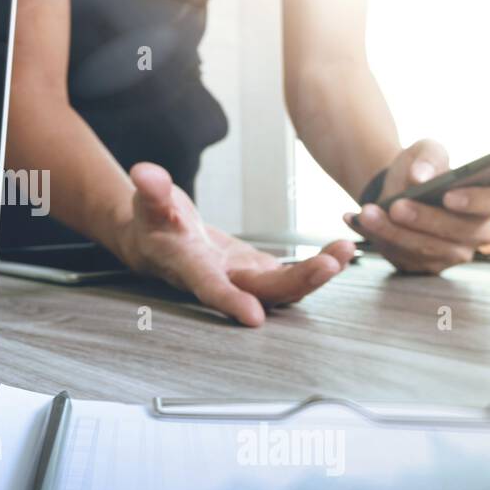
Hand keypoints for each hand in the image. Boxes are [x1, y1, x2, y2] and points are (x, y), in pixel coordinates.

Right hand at [113, 163, 355, 325]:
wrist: (159, 242)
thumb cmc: (152, 223)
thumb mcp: (149, 203)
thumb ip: (151, 191)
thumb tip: (144, 173)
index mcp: (191, 267)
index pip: (210, 287)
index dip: (230, 301)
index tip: (253, 317)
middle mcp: (222, 280)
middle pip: (262, 292)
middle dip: (297, 282)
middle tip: (329, 265)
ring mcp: (244, 279)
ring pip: (284, 288)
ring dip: (317, 275)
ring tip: (344, 251)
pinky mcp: (260, 272)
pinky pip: (294, 276)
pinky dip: (319, 266)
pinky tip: (342, 250)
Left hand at [344, 138, 489, 273]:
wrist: (396, 188)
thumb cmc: (421, 168)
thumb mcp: (425, 152)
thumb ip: (428, 159)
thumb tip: (422, 177)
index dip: (477, 201)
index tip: (448, 196)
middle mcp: (479, 230)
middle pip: (459, 232)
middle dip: (424, 219)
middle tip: (396, 206)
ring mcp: (455, 252)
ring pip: (427, 249)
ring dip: (393, 232)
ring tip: (367, 213)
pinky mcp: (428, 266)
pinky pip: (404, 258)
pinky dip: (379, 240)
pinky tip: (358, 221)